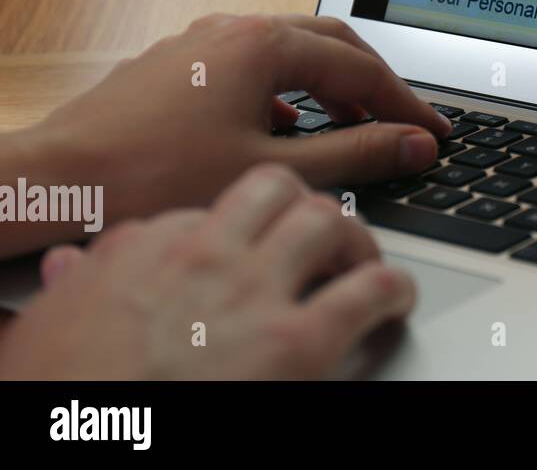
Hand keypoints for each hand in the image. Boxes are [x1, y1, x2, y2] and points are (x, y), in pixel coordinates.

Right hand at [0, 165, 415, 378]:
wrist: (86, 440)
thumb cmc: (65, 394)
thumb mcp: (48, 330)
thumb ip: (71, 289)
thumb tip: (66, 268)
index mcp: (140, 252)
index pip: (204, 209)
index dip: (232, 229)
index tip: (241, 246)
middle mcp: (203, 256)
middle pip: (273, 189)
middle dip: (301, 205)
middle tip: (315, 237)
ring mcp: (254, 291)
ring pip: (326, 218)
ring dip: (351, 236)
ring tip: (357, 262)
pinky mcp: (298, 341)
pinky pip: (369, 288)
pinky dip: (393, 289)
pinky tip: (395, 300)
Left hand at [3, 14, 449, 257]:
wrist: (57, 179)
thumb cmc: (153, 174)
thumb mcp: (273, 171)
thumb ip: (354, 155)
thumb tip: (412, 144)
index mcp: (265, 43)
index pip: (361, 68)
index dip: (405, 104)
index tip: (433, 133)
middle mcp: (235, 29)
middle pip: (332, 44)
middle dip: (376, 83)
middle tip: (406, 121)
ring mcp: (203, 41)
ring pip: (291, 51)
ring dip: (332, 84)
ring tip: (356, 126)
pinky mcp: (179, 64)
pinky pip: (253, 65)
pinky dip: (288, 91)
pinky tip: (287, 129)